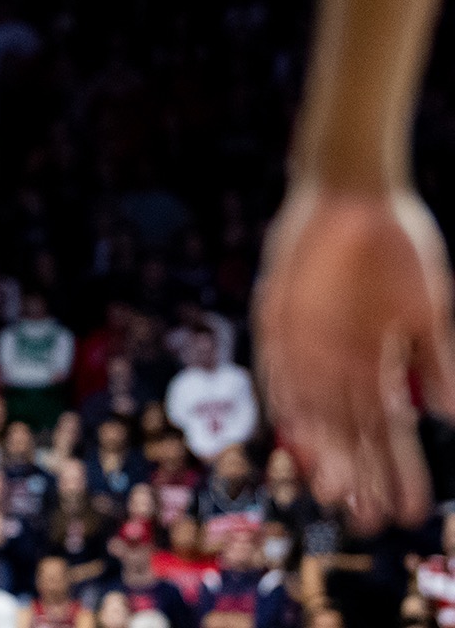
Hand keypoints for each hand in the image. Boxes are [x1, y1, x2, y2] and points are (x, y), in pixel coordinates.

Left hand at [253, 182, 454, 532]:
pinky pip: (276, 365)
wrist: (352, 192)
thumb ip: (436, 361)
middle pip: (347, 433)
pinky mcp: (275, 317)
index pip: (386, 431)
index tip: (409, 512)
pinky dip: (285, 394)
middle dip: (358, 476)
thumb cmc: (398, 245)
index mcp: (376, 361)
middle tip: (365, 520)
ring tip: (334, 492)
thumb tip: (450, 414)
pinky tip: (295, 430)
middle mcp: (336, 360)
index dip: (397, 472)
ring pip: (311, 410)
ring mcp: (304, 341)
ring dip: (321, 451)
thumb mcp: (427, 308)